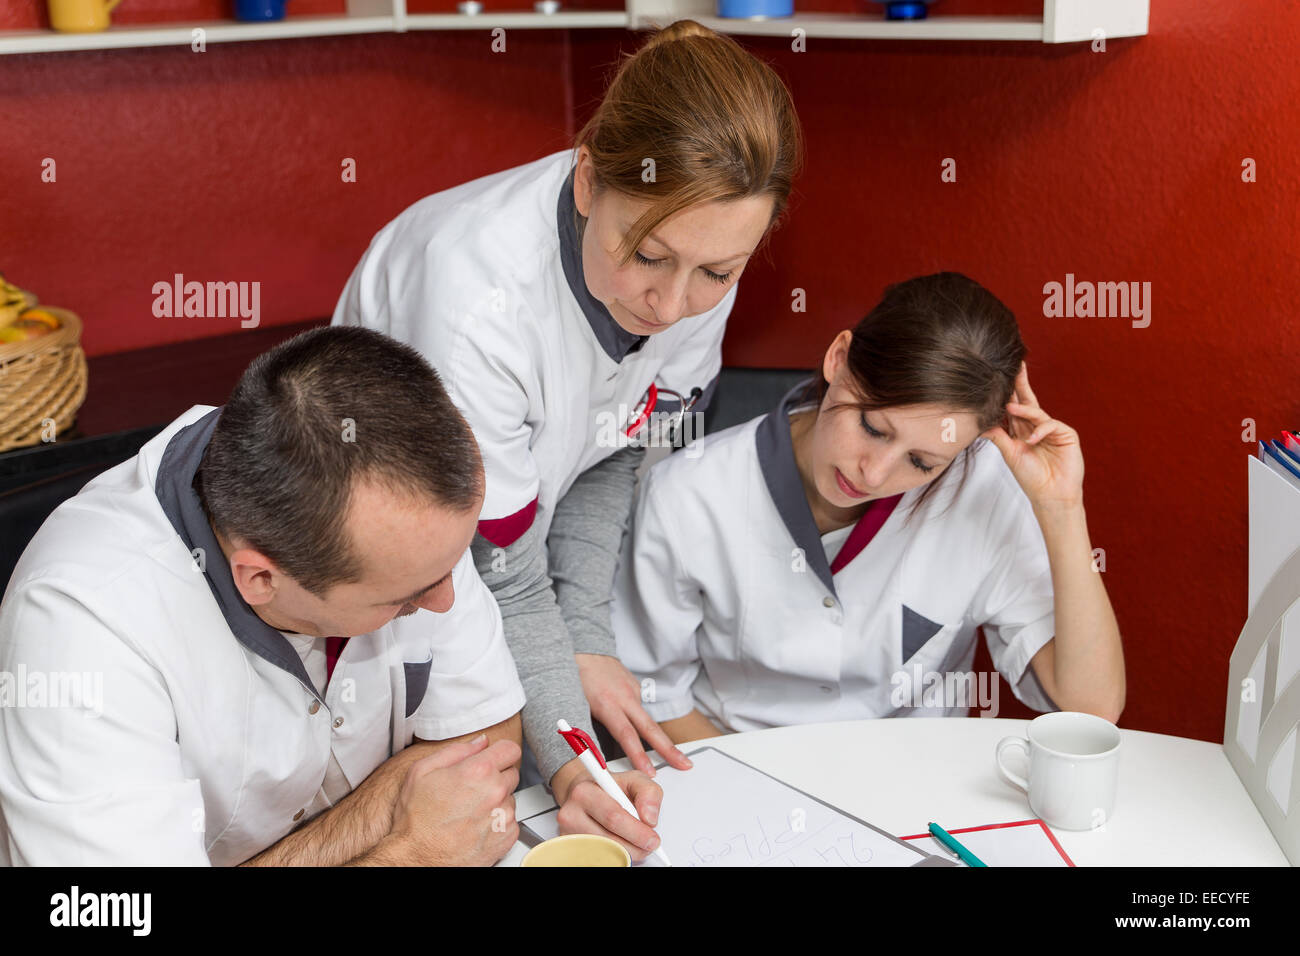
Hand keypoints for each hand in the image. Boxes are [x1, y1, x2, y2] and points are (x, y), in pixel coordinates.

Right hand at [385, 733, 520, 865]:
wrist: (417, 859)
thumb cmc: (416, 820)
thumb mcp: (422, 772)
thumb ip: (456, 750)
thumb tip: (479, 742)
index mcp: (478, 771)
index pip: (510, 749)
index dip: (500, 753)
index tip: (492, 759)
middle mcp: (495, 792)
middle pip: (511, 773)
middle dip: (495, 778)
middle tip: (472, 789)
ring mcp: (503, 816)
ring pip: (510, 798)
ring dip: (496, 801)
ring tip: (470, 811)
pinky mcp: (506, 837)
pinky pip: (510, 821)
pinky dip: (497, 822)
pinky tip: (476, 825)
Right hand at [554, 765, 664, 862]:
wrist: (583, 793)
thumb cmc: (608, 787)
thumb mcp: (634, 780)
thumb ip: (648, 793)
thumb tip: (649, 818)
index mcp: (585, 792)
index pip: (613, 817)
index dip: (636, 832)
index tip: (652, 839)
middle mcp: (571, 813)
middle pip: (609, 839)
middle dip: (635, 846)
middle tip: (649, 844)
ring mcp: (568, 833)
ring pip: (604, 853)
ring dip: (626, 852)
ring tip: (634, 842)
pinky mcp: (570, 847)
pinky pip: (597, 858)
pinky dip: (614, 855)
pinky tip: (619, 845)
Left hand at [577, 653, 692, 775]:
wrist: (586, 651)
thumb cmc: (575, 678)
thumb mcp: (573, 705)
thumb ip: (584, 730)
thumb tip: (590, 755)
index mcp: (607, 704)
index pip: (626, 735)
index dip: (638, 755)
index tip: (649, 771)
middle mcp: (625, 697)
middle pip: (651, 728)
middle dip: (669, 749)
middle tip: (684, 764)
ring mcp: (633, 691)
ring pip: (647, 720)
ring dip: (661, 739)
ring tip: (674, 756)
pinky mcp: (636, 687)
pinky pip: (639, 709)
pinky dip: (641, 720)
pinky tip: (633, 721)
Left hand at [981, 362, 1084, 511]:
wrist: (1050, 495)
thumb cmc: (1031, 477)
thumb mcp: (1009, 454)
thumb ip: (997, 436)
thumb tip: (978, 423)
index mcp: (1022, 430)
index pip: (1014, 407)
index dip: (1007, 393)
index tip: (997, 378)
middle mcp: (1036, 427)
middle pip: (1027, 401)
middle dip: (1020, 384)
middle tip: (1015, 365)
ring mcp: (1052, 430)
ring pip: (1036, 412)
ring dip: (1023, 409)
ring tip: (1011, 408)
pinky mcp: (1066, 435)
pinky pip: (1051, 425)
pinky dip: (1040, 430)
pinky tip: (1032, 439)